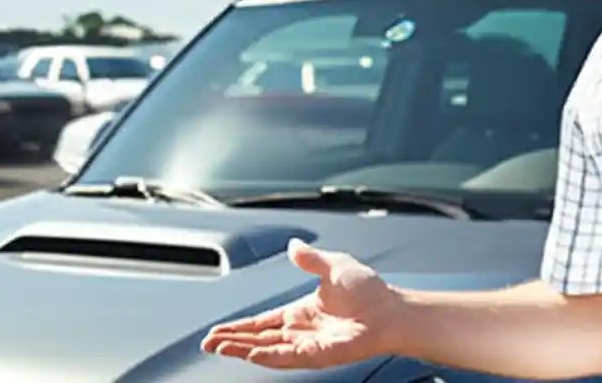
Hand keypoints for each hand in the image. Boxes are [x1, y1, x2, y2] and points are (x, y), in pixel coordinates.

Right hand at [200, 238, 404, 368]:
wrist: (392, 310)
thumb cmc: (370, 291)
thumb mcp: (335, 266)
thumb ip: (311, 259)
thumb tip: (293, 244)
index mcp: (301, 311)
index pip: (262, 322)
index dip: (240, 327)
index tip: (219, 331)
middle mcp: (301, 330)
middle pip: (258, 338)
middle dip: (232, 341)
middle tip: (208, 343)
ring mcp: (308, 344)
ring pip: (267, 350)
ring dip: (243, 349)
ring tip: (220, 348)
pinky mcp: (319, 354)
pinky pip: (288, 357)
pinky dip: (268, 356)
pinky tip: (251, 354)